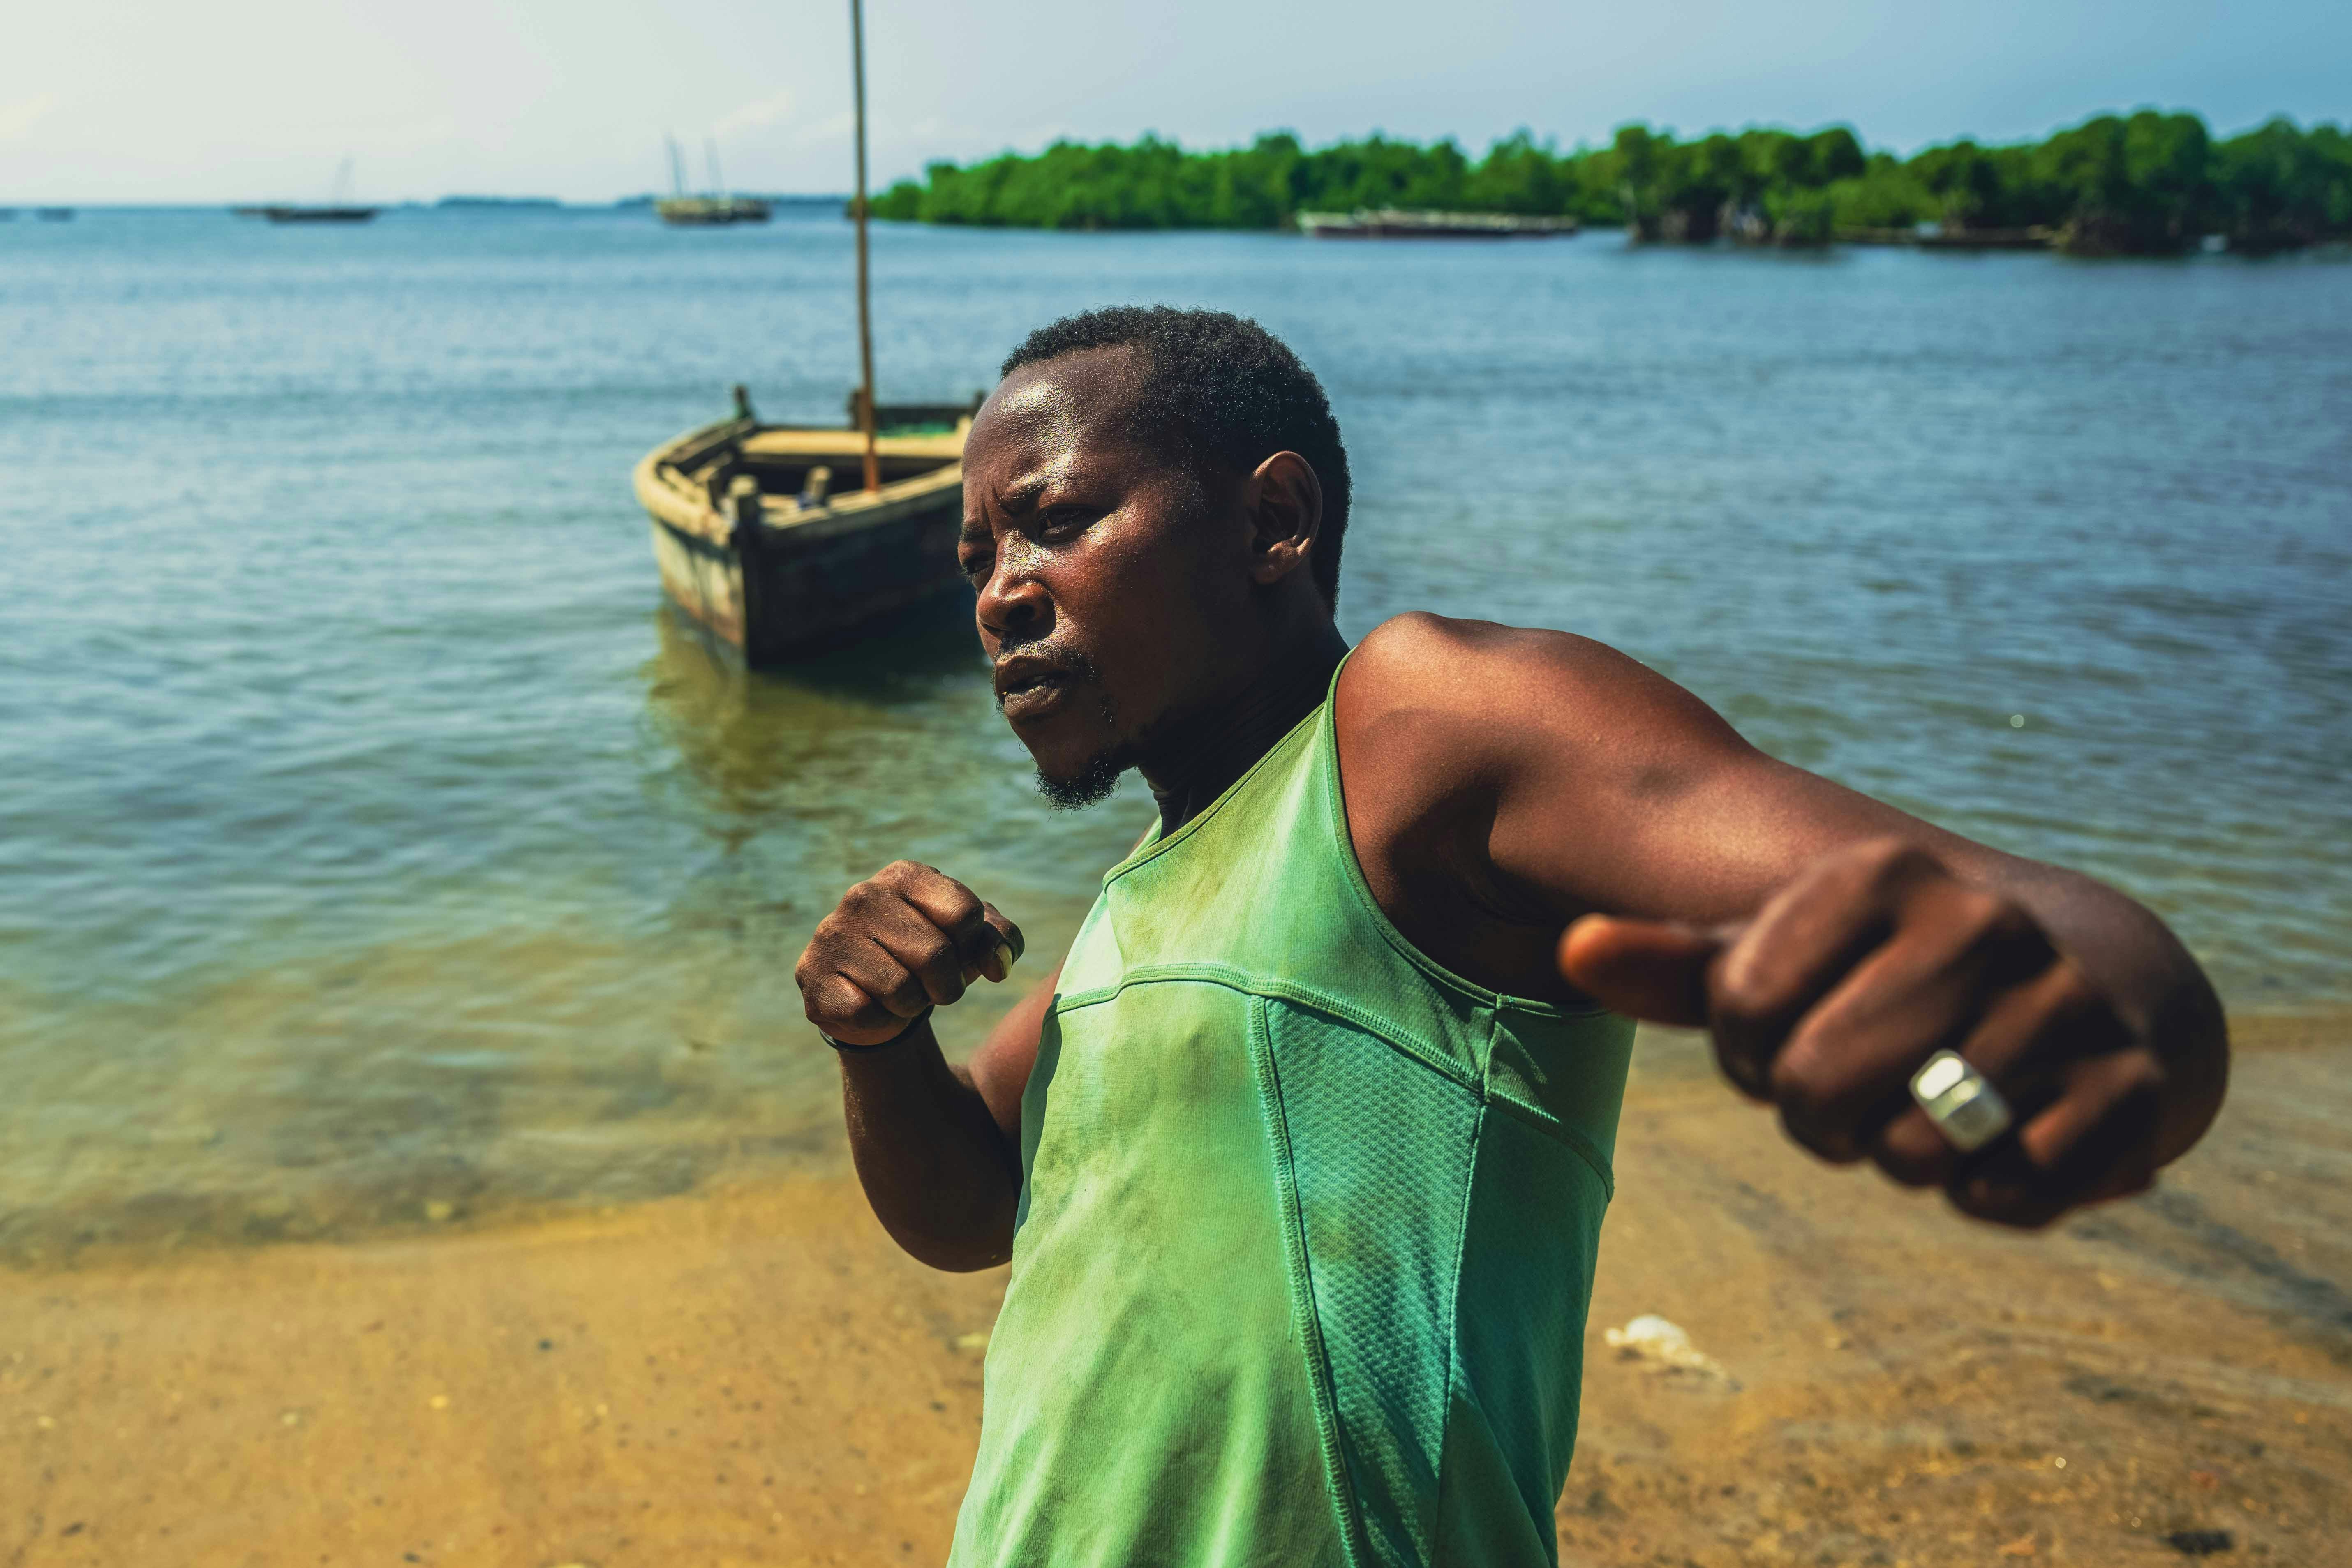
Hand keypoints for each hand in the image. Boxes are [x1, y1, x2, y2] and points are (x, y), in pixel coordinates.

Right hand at [796, 862, 1024, 1047]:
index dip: (973, 946)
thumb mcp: (971, 940)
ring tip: (900, 992)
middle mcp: (863, 895)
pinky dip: (880, 1020)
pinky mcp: (813, 976)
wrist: (872, 993)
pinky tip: (870, 1003)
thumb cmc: (929, 957)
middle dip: (947, 985)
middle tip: (932, 985)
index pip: (966, 914)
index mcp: (905, 875)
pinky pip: (866, 1013)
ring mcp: (832, 934)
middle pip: (937, 956)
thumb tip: (999, 965)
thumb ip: (1000, 941)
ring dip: (913, 1004)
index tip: (959, 952)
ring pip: (902, 990)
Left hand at [1558, 838, 2165, 1227]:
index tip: (1806, 1030)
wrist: (2106, 980)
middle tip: (1871, 1085)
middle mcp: (1979, 921)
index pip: (1739, 1017)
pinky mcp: (2134, 1087)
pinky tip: (2015, 1136)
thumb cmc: (1900, 978)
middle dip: (1824, 1115)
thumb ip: (1676, 964)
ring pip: (1910, 1154)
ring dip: (1906, 1156)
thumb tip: (1569, 947)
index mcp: (1878, 874)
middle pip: (1813, 1092)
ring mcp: (2065, 1001)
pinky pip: (2007, 1194)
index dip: (1755, 1054)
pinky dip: (1995, 1194)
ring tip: (1942, 1101)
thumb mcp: (1786, 957)